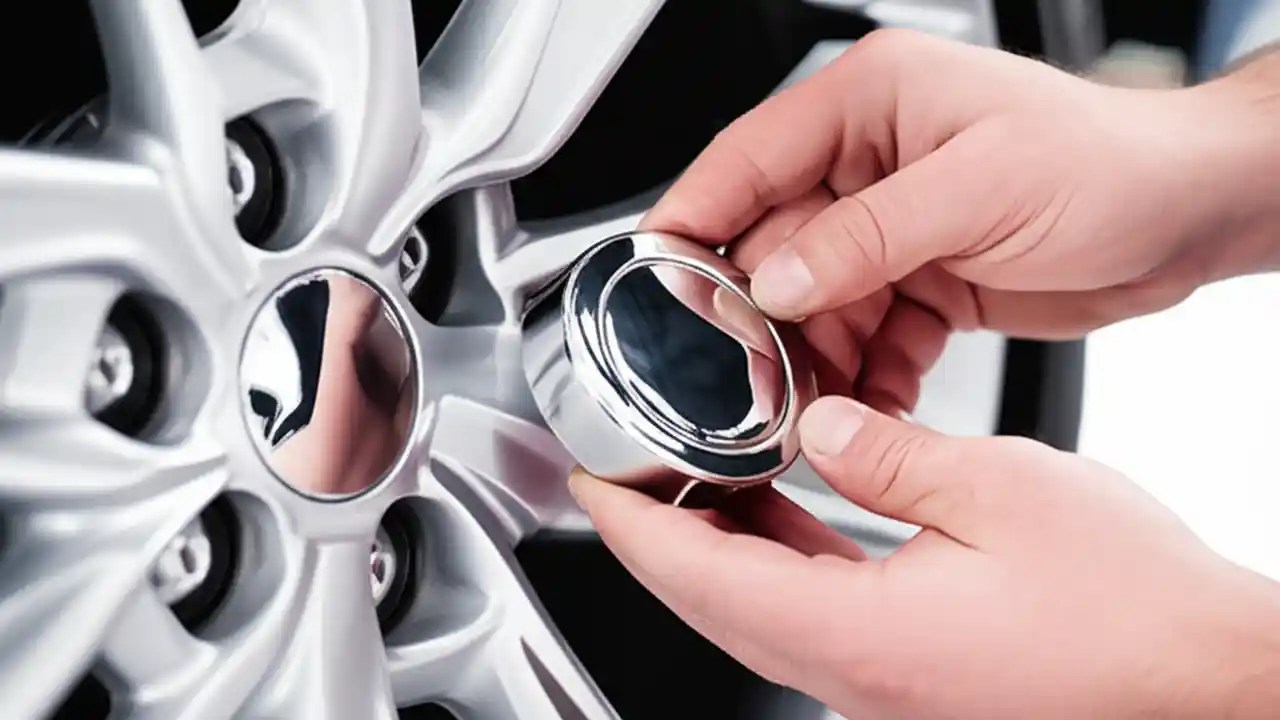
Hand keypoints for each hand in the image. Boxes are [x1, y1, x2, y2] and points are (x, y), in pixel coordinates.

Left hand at [570, 396, 1279, 717]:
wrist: (1207, 681)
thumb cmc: (1133, 611)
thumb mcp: (1004, 494)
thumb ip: (891, 455)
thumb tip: (824, 426)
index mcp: (859, 635)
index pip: (699, 577)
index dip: (632, 525)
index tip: (593, 480)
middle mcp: (854, 673)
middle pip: (711, 601)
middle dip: (657, 532)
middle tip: (632, 464)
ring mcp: (877, 682)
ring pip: (754, 608)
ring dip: (713, 543)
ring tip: (694, 471)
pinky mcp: (907, 672)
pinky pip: (807, 612)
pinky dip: (776, 557)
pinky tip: (782, 508)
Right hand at [642, 30, 1279, 416]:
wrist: (1188, 213)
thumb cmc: (1108, 162)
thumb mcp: (979, 189)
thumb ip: (866, 237)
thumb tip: (776, 280)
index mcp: (868, 102)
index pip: (746, 159)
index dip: (693, 219)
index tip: (654, 277)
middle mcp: (868, 160)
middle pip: (773, 243)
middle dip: (761, 314)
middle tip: (756, 370)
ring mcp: (891, 223)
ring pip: (814, 299)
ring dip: (816, 354)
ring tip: (819, 399)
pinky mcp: (918, 276)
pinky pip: (865, 330)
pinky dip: (867, 370)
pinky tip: (879, 394)